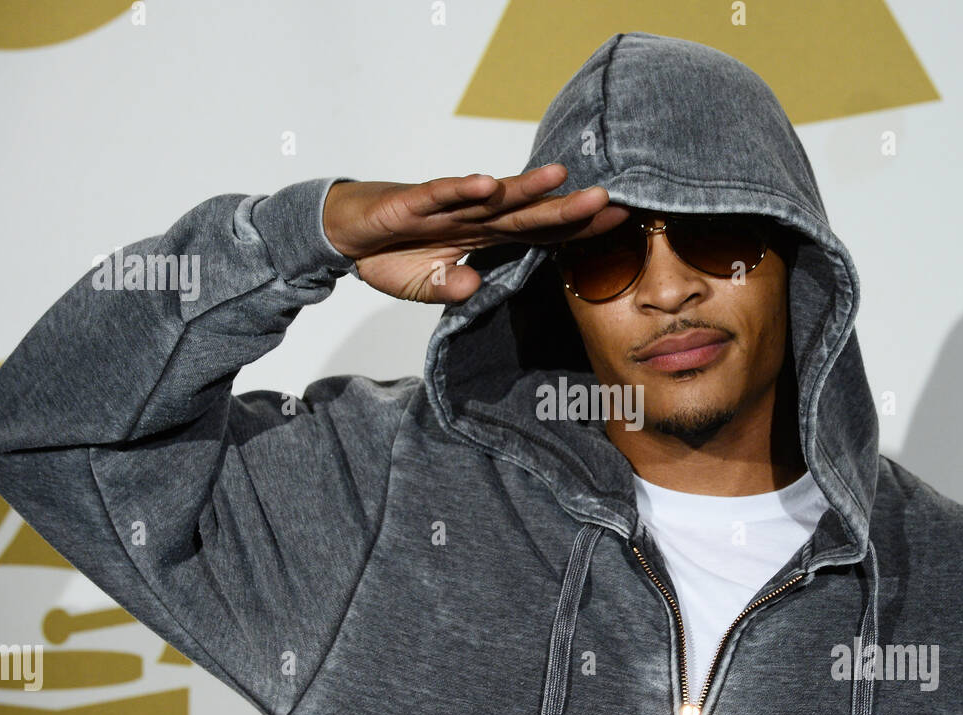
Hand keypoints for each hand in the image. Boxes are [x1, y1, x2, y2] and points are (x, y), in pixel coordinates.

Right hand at [322, 164, 628, 302]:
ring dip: (526, 188)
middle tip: (612, 200)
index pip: (542, 234)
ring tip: (561, 176)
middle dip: (570, 209)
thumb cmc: (391, 254)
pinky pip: (442, 193)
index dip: (578, 230)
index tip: (617, 224)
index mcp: (487, 238)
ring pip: (494, 198)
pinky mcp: (415, 202)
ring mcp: (449, 207)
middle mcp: (476, 218)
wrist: (345, 233)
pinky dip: (462, 189)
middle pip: (530, 214)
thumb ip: (449, 289)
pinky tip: (487, 184)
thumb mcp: (423, 286)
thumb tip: (472, 289)